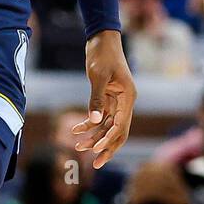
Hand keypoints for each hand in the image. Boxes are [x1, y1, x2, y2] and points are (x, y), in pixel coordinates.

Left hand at [73, 30, 136, 168]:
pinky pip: (100, 116)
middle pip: (118, 131)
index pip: (121, 126)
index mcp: (128, 98)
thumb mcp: (97, 76)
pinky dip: (89, 124)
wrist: (101, 39)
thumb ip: (96, 99)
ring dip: (94, 137)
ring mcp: (117, 101)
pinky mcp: (107, 98)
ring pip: (107, 126)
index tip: (96, 150)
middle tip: (96, 164)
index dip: (109, 140)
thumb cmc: (102, 54)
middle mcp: (125, 102)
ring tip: (77, 147)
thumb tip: (95, 121)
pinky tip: (75, 130)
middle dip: (106, 147)